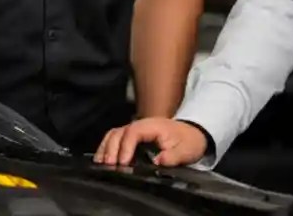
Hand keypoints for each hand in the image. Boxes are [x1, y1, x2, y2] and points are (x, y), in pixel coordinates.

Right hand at [94, 118, 209, 166]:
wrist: (192, 134)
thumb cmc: (188, 141)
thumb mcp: (187, 150)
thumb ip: (174, 156)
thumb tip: (159, 161)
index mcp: (153, 126)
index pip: (133, 132)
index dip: (126, 146)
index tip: (123, 163)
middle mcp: (141, 125)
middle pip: (119, 132)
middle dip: (111, 149)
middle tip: (108, 166)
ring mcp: (134, 130)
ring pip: (113, 134)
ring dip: (105, 148)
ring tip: (100, 164)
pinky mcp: (131, 136)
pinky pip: (114, 139)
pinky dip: (106, 148)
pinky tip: (101, 160)